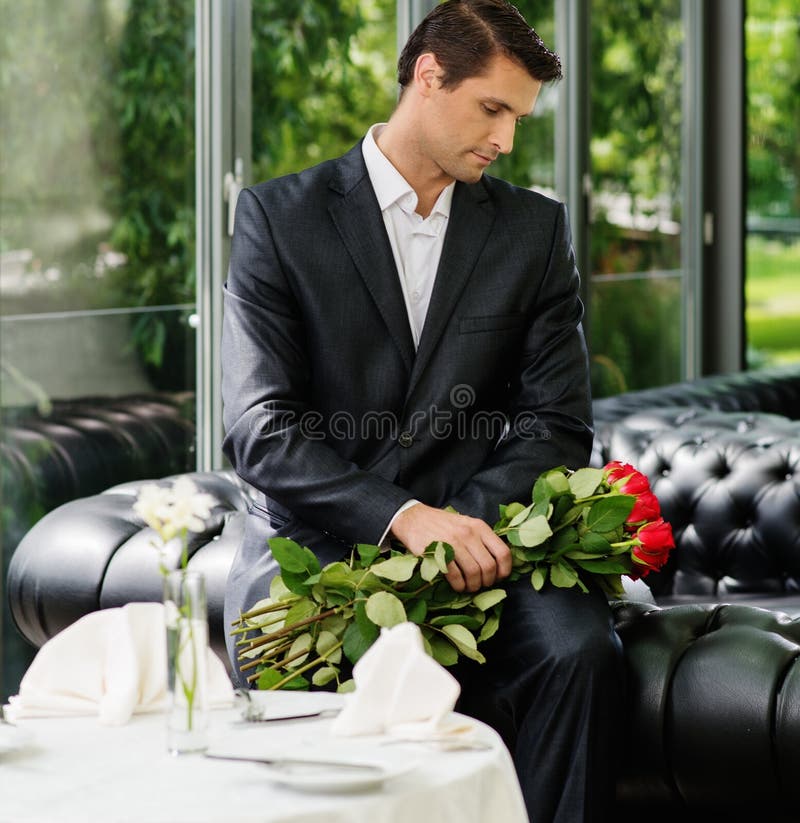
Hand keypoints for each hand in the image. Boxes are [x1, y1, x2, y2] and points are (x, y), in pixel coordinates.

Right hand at [389, 503, 511, 592]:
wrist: (413, 518)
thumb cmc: (442, 524)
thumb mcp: (466, 524)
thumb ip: (481, 539)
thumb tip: (498, 564)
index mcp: (479, 526)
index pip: (503, 552)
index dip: (504, 570)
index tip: (498, 577)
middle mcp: (469, 534)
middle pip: (489, 566)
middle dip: (487, 581)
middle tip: (480, 584)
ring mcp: (453, 543)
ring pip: (474, 573)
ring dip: (473, 586)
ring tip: (468, 586)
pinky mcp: (438, 553)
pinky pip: (456, 576)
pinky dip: (459, 586)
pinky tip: (457, 585)